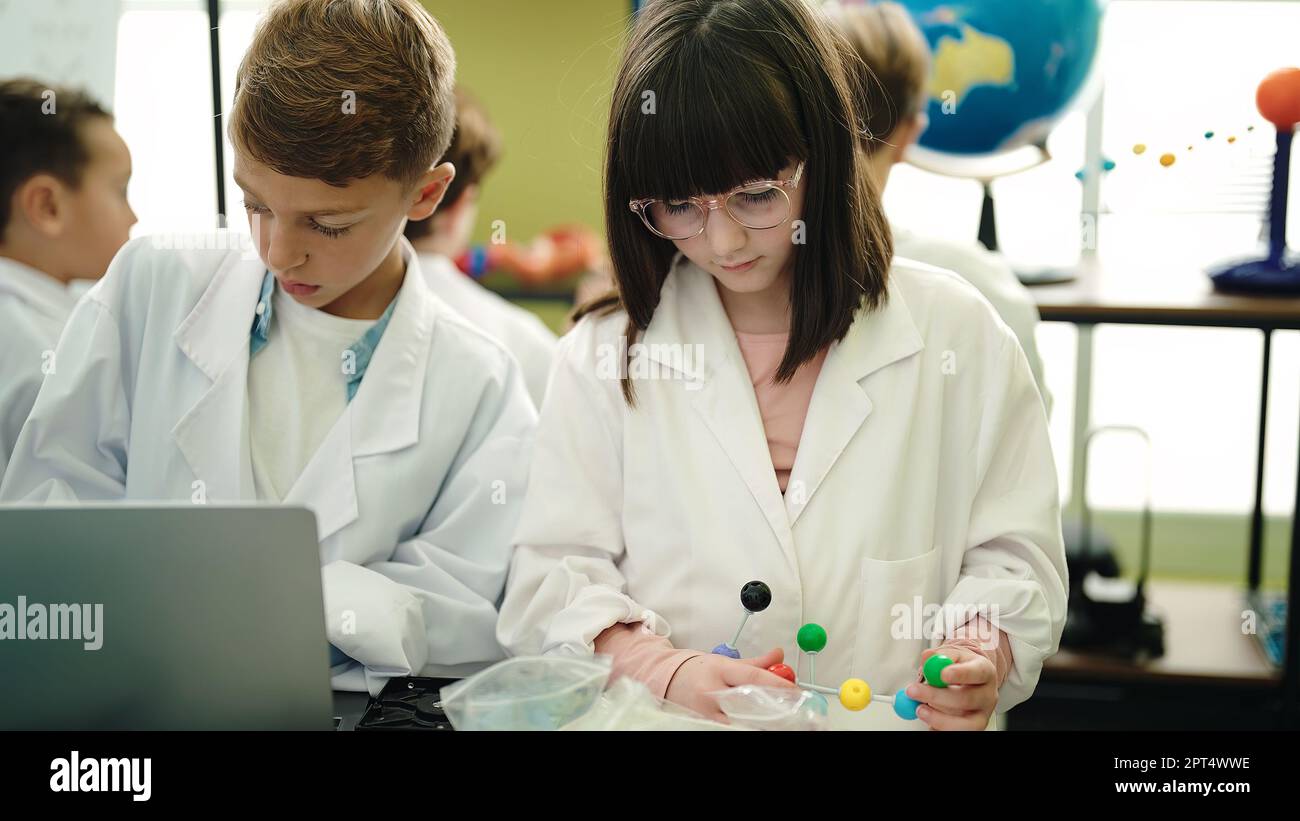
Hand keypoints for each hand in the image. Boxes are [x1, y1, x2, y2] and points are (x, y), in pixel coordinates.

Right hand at [664, 647, 796, 722]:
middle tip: (791, 708)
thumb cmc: (698, 671)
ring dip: (761, 719)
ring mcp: (707, 713)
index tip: (795, 689)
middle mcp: (711, 692)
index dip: (776, 683)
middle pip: (749, 702)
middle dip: (772, 706)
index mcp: (718, 670)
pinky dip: (746, 726)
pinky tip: (758, 723)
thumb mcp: (726, 662)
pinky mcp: (705, 725)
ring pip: (740, 721)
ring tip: (777, 718)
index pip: (751, 677)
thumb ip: (755, 662)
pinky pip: (730, 728)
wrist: (670, 681)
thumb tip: (779, 654)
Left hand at [906, 645, 998, 730]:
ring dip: (937, 717)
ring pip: (963, 722)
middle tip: (913, 691)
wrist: (968, 680)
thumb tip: (927, 658)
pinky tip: (930, 717)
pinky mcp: (973, 729)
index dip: (959, 674)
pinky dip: (938, 727)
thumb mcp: (952, 655)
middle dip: (937, 696)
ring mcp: (982, 715)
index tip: (941, 674)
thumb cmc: (959, 667)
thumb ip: (939, 655)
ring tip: (919, 709)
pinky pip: (954, 732)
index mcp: (985, 672)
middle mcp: (987, 695)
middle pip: (967, 699)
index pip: (976, 672)